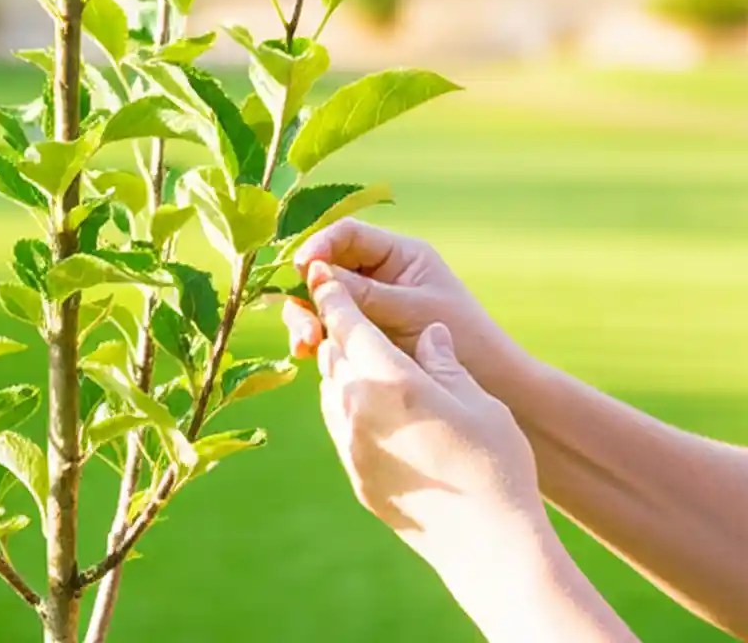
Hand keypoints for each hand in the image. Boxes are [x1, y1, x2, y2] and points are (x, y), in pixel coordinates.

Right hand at [283, 218, 525, 394]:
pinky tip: (309, 354)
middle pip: (325, 269)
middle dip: (306, 292)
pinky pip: (327, 329)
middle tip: (303, 320)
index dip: (320, 245)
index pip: (347, 234)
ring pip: (319, 301)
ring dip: (304, 319)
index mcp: (399, 255)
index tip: (302, 267)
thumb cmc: (466, 338)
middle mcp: (378, 275)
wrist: (492, 383)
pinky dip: (313, 339)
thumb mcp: (411, 310)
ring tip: (305, 347)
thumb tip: (312, 273)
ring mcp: (367, 306)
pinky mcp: (362, 336)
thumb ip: (362, 293)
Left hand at [309, 262, 638, 642]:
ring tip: (362, 359)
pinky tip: (372, 407)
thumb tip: (428, 334)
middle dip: (338, 332)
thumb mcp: (478, 400)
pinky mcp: (356, 474)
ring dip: (342, 370)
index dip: (334, 293)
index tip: (321, 272)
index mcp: (388, 380)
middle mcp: (357, 409)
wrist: (487, 543)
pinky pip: (340, 426)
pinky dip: (348, 406)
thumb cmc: (494, 465)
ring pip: (331, 391)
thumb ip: (444, 362)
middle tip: (346, 314)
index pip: (348, 323)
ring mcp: (351, 445)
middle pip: (333, 355)